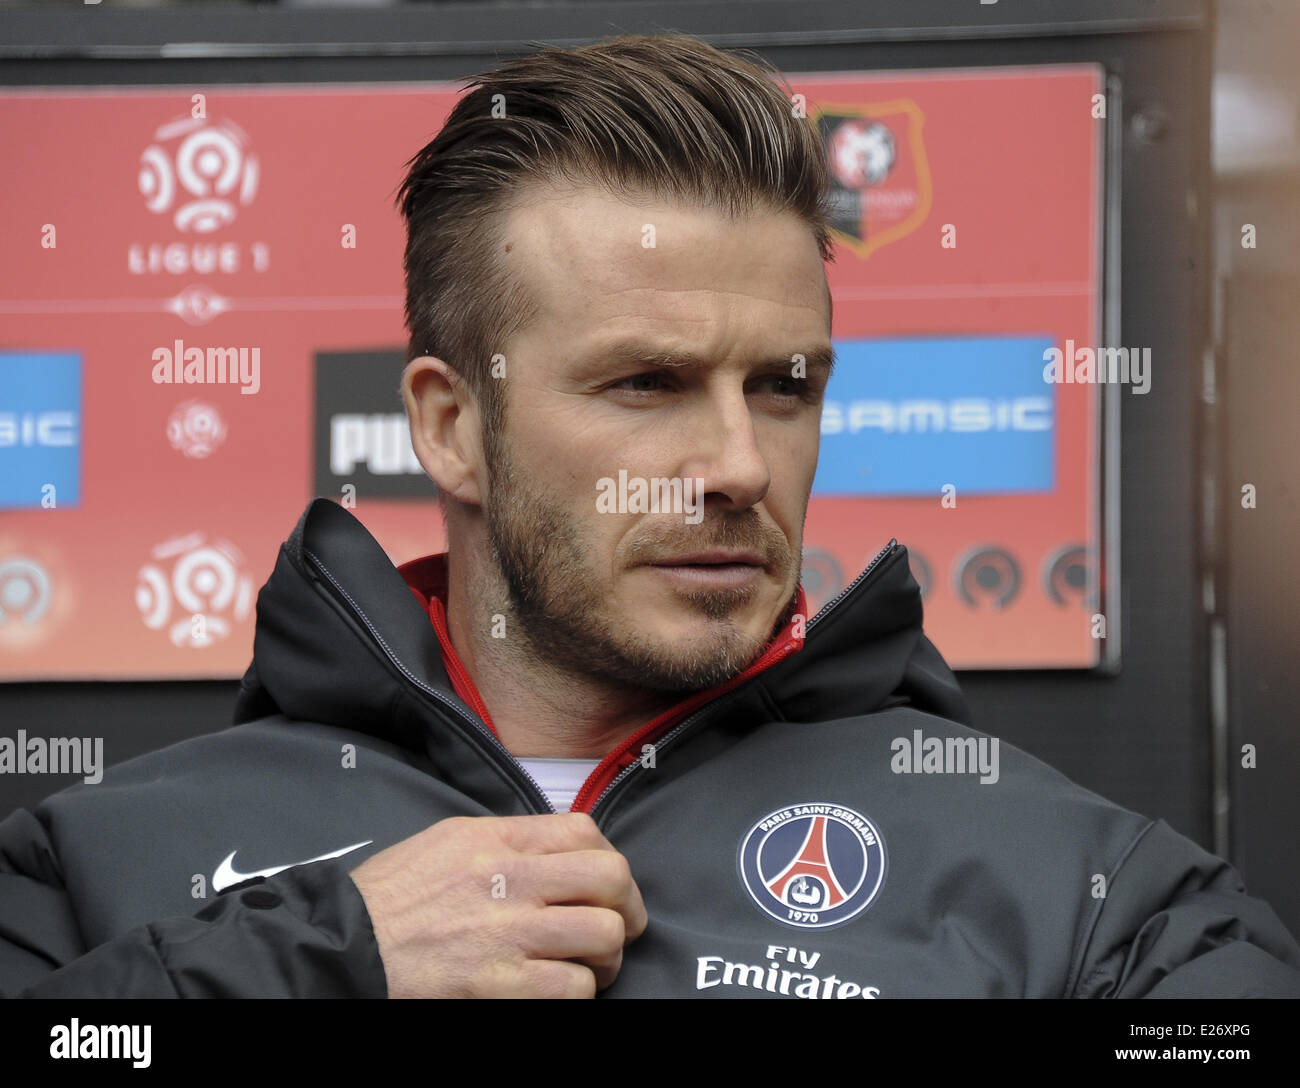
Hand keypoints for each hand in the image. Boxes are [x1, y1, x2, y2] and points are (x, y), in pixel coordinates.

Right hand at [348, 812, 646, 997]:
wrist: (341, 947)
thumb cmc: (389, 897)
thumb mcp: (445, 842)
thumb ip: (504, 842)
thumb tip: (554, 851)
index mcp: (493, 838)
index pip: (583, 829)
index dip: (607, 857)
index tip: (604, 884)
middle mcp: (507, 878)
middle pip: (610, 877)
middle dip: (626, 907)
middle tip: (618, 927)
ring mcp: (506, 931)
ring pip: (604, 935)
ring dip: (606, 958)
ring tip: (587, 967)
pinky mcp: (499, 983)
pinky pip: (574, 987)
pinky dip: (578, 992)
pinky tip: (558, 989)